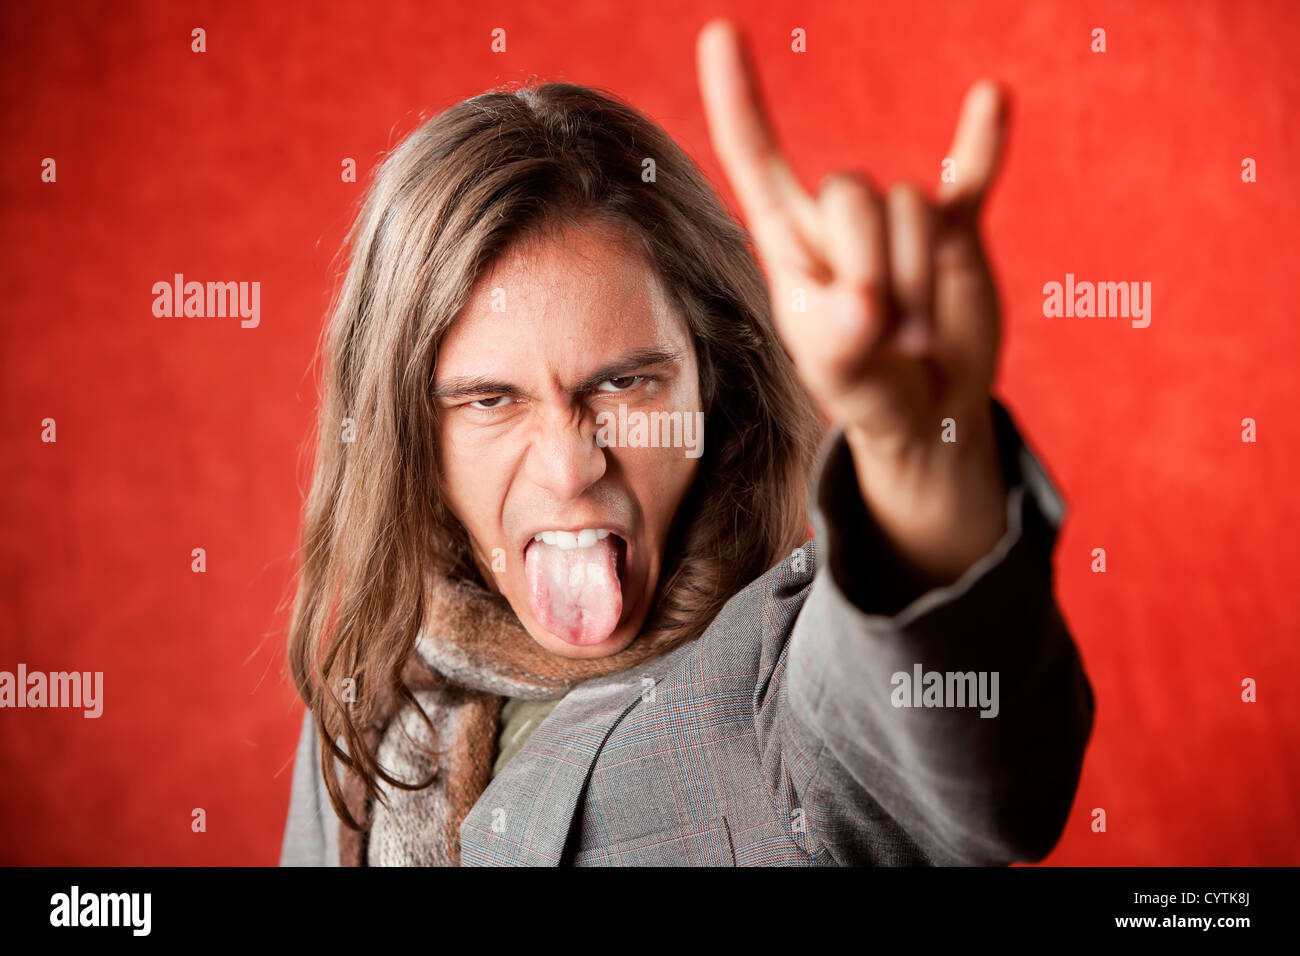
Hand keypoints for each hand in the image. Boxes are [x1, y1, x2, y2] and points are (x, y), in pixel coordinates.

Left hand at [696, 19, 1010, 585]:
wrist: (927, 409)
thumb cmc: (864, 390)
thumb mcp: (838, 378)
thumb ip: (841, 341)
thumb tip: (864, 301)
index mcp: (789, 245)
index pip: (756, 161)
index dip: (740, 101)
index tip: (722, 31)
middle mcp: (839, 219)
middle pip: (852, 192)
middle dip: (873, 268)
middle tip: (885, 338)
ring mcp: (899, 219)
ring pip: (911, 203)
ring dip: (919, 280)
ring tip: (914, 337)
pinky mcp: (956, 227)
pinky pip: (970, 174)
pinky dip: (982, 143)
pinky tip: (991, 98)